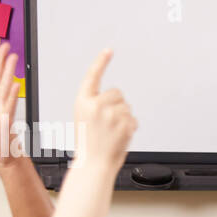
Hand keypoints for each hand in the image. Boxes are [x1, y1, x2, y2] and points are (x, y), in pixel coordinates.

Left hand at [0, 42, 21, 168]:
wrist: (1, 155)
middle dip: (2, 62)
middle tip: (6, 47)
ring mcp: (3, 111)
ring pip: (6, 88)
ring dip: (9, 73)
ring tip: (13, 60)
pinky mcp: (6, 121)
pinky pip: (9, 107)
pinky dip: (12, 96)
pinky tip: (15, 86)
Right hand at [73, 49, 136, 168]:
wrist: (93, 165)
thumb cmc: (88, 145)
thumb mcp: (85, 120)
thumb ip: (97, 107)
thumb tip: (118, 99)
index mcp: (82, 102)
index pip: (92, 76)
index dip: (101, 62)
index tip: (109, 50)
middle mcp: (95, 104)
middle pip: (117, 93)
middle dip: (117, 105)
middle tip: (108, 124)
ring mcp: (111, 113)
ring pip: (127, 107)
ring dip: (124, 118)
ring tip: (112, 133)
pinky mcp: (124, 123)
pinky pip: (134, 120)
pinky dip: (130, 128)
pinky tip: (120, 138)